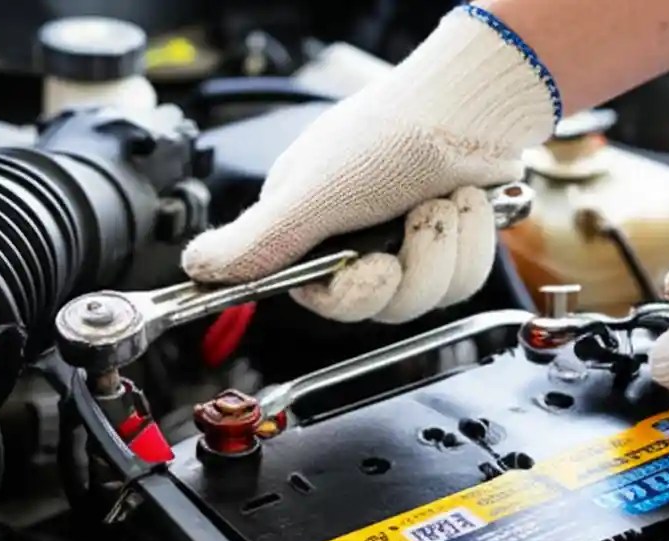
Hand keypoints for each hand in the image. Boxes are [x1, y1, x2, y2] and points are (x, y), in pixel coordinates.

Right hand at [181, 7, 557, 322]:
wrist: (472, 108)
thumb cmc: (391, 134)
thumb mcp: (313, 192)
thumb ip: (258, 240)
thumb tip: (196, 267)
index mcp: (310, 229)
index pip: (321, 298)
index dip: (352, 294)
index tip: (373, 269)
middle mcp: (356, 241)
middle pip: (380, 305)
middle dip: (408, 267)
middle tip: (416, 220)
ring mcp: (405, 243)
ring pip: (427, 296)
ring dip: (443, 245)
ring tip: (442, 200)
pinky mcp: (450, 245)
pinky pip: (462, 278)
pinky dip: (471, 239)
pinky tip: (466, 202)